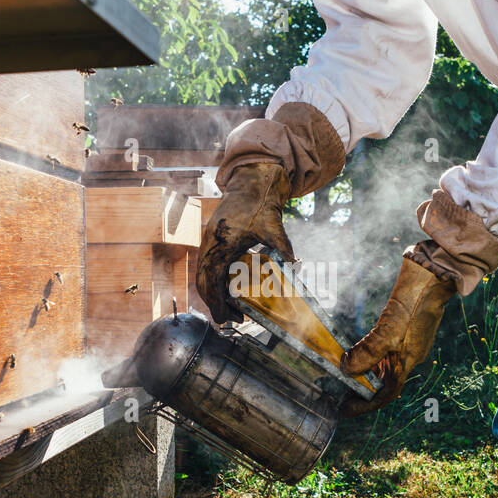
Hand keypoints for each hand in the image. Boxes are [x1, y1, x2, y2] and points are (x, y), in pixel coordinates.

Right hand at [195, 160, 295, 323]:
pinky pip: (209, 266)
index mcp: (220, 243)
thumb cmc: (259, 200)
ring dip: (215, 294)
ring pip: (203, 275)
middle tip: (232, 319)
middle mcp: (209, 244)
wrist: (251, 178)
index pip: (211, 281)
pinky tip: (232, 288)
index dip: (217, 303)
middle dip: (215, 304)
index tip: (228, 318)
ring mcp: (209, 241)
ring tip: (232, 308)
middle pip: (203, 283)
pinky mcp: (214, 239)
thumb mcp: (272, 225)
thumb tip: (294, 264)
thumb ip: (282, 245)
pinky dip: (216, 281)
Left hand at [340, 255, 456, 415]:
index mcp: (408, 361)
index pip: (387, 394)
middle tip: (341, 393)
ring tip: (345, 375)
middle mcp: (410, 355)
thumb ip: (368, 351)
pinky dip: (371, 355)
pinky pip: (386, 350)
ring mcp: (409, 342)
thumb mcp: (388, 330)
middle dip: (363, 390)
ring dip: (365, 372)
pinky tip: (359, 351)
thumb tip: (347, 369)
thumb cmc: (415, 302)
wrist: (433, 274)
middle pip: (385, 381)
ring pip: (385, 365)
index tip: (346, 410)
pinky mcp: (406, 328)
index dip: (366, 405)